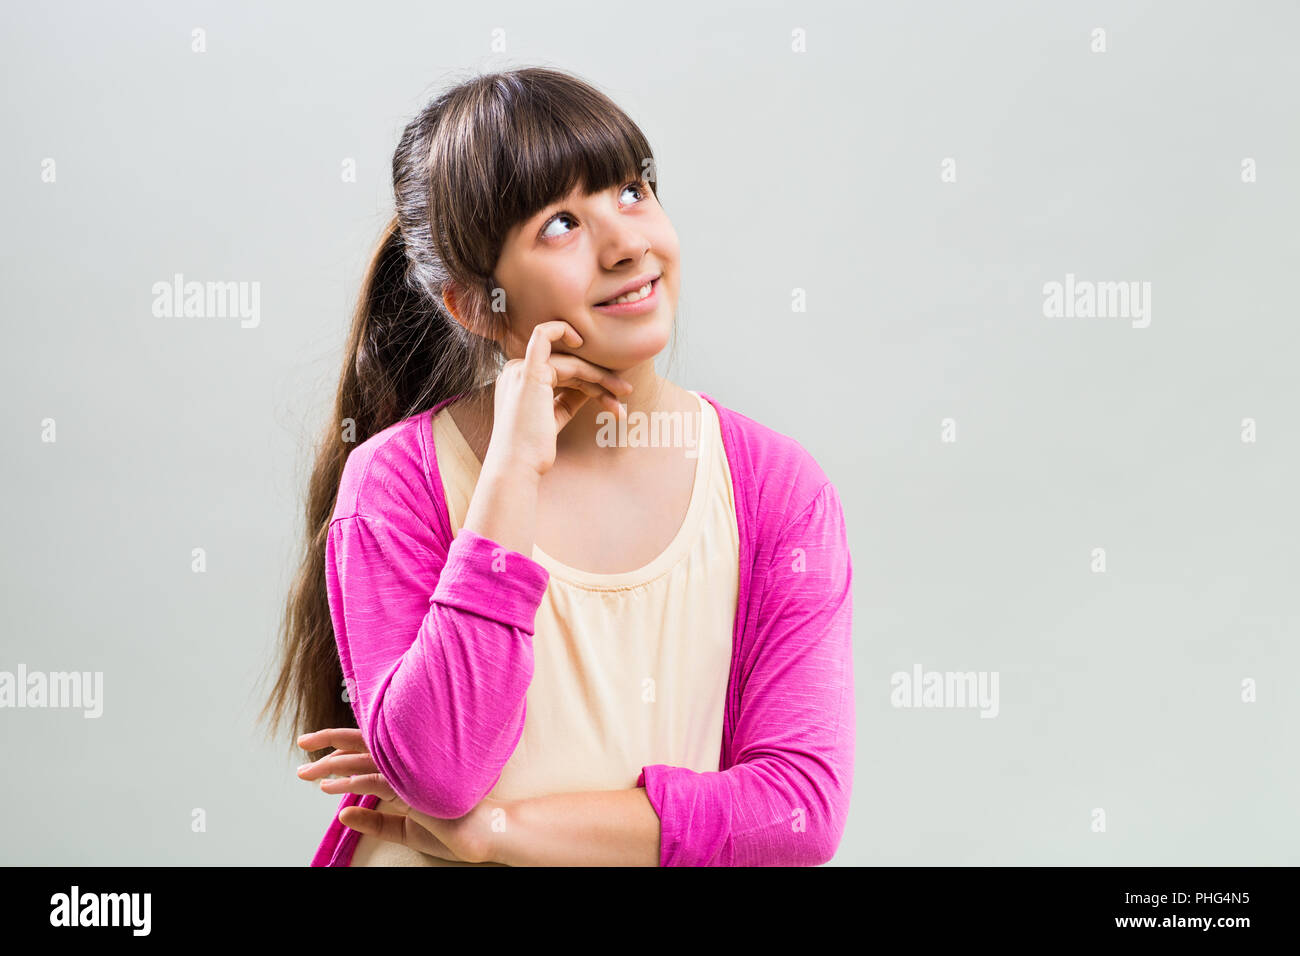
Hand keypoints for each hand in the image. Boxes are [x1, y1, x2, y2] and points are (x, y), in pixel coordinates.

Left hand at [297, 728, 503, 863]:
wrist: (482, 835)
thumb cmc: (451, 828)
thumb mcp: (404, 830)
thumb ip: (375, 821)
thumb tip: (342, 814)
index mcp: (408, 766)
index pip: (370, 747)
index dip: (340, 744)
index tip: (315, 747)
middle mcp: (409, 762)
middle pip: (362, 744)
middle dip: (328, 744)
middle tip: (301, 744)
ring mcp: (412, 771)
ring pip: (365, 760)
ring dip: (332, 766)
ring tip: (307, 772)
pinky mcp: (415, 785)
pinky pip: (378, 780)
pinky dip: (352, 783)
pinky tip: (332, 787)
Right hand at [488, 320, 633, 476]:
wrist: (518, 467)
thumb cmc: (533, 449)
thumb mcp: (555, 416)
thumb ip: (571, 396)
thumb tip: (595, 383)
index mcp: (519, 380)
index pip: (561, 372)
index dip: (591, 383)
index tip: (612, 399)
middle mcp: (516, 370)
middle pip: (569, 366)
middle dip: (601, 380)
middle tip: (626, 392)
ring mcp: (520, 369)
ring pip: (571, 363)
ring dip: (601, 378)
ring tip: (623, 394)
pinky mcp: (528, 371)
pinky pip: (544, 335)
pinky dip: (562, 330)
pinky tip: (581, 340)